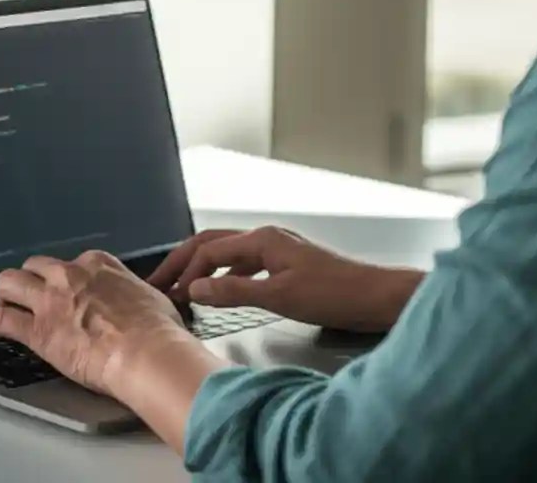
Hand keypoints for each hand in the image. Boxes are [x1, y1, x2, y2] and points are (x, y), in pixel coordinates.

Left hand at [0, 250, 201, 396]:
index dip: (68, 278)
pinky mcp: (37, 331)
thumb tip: (135, 302)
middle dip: (32, 280)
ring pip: (10, 282)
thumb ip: (130, 294)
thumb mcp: (148, 295)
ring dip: (6, 293)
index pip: (72, 263)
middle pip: (35, 266)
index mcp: (98, 265)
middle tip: (32, 296)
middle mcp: (69, 276)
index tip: (69, 291)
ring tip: (6, 304)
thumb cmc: (158, 329)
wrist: (147, 353)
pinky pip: (2, 319)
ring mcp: (50, 302)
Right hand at [148, 227, 425, 332]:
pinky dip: (224, 276)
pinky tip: (220, 291)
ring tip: (182, 288)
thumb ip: (234, 291)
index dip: (182, 271)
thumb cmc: (335, 294)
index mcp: (262, 239)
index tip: (164, 292)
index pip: (208, 250)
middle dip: (183, 261)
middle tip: (159, 282)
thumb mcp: (279, 296)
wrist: (376, 297)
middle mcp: (267, 238)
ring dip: (202, 269)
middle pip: (212, 244)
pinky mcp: (287, 265)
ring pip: (227, 254)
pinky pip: (244, 265)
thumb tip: (194, 287)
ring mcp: (277, 250)